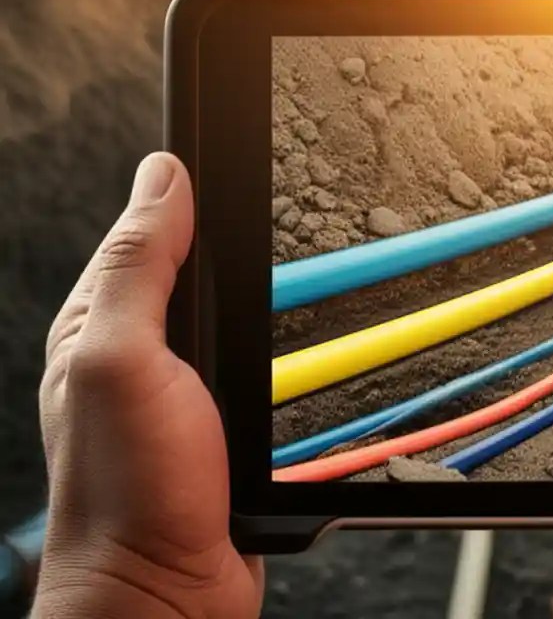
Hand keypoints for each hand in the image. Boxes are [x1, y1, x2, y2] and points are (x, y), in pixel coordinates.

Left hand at [34, 153, 261, 617]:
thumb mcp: (124, 356)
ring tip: (275, 266)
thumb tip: (162, 176)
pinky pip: (251, 366)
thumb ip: (137, 266)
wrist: (168, 589)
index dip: (182, 191)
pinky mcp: (219, 425)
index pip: (143, 230)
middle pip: (193, 267)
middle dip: (226, 242)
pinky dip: (272, 352)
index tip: (226, 150)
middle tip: (264, 209)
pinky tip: (281, 348)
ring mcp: (177, 389)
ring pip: (229, 316)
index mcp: (100, 322)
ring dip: (254, 300)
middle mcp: (135, 351)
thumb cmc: (132, 489)